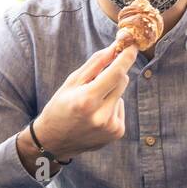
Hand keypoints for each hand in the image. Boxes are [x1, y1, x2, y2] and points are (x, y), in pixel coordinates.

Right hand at [32, 45, 137, 160]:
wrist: (54, 141)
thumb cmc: (59, 107)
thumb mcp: (71, 82)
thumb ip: (95, 64)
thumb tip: (114, 48)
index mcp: (87, 100)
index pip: (116, 73)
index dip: (126, 57)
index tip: (132, 45)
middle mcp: (102, 115)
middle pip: (122, 81)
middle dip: (114, 74)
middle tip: (97, 79)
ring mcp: (111, 126)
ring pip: (121, 94)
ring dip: (111, 93)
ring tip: (91, 105)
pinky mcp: (117, 133)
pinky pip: (121, 108)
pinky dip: (112, 106)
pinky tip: (96, 115)